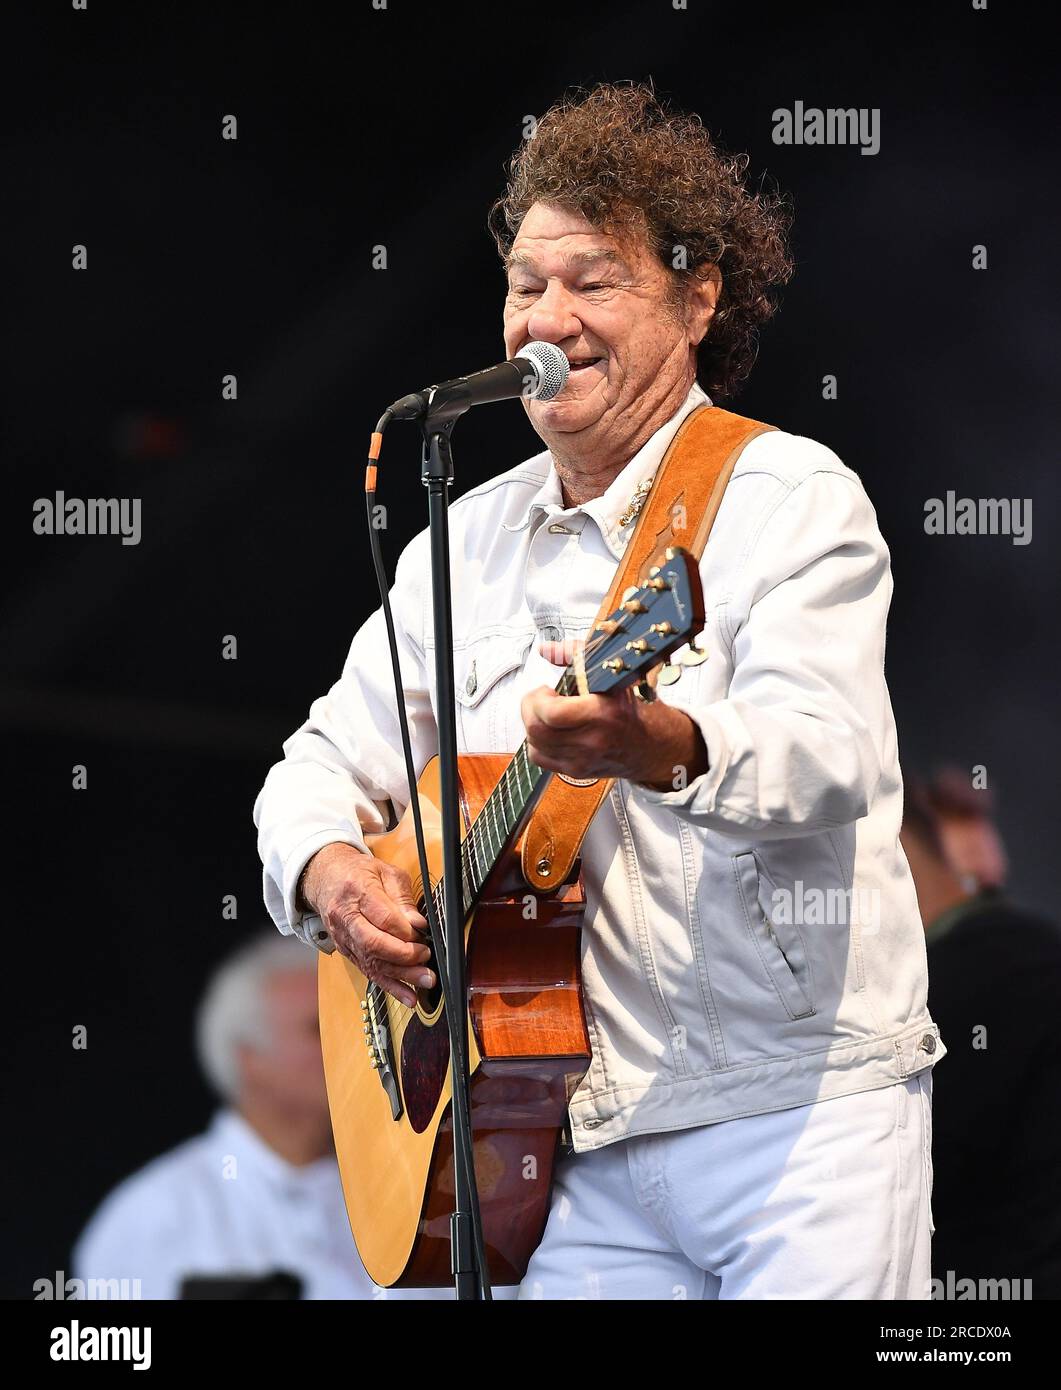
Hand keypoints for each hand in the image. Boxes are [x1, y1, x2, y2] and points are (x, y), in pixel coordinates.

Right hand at [300, 843, 433, 1006]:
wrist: (325, 879)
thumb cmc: (358, 873)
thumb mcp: (385, 872)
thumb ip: (402, 898)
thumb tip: (417, 923)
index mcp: (357, 891)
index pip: (383, 917)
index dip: (406, 930)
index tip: (423, 934)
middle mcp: (346, 917)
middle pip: (373, 943)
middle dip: (403, 955)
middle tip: (425, 957)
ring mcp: (344, 937)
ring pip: (371, 962)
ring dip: (401, 976)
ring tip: (424, 980)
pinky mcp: (347, 952)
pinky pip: (368, 972)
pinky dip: (390, 986)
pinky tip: (408, 996)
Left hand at [521, 640, 708, 790]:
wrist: (649, 745)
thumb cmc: (628, 709)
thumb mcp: (610, 675)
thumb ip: (576, 655)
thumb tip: (546, 649)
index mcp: (602, 714)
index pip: (552, 714)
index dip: (538, 699)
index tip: (547, 689)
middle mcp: (592, 741)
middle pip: (537, 729)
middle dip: (530, 707)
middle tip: (541, 698)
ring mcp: (582, 760)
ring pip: (534, 744)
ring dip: (533, 722)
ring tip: (547, 712)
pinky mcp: (576, 771)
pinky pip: (539, 758)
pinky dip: (537, 742)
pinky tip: (549, 731)